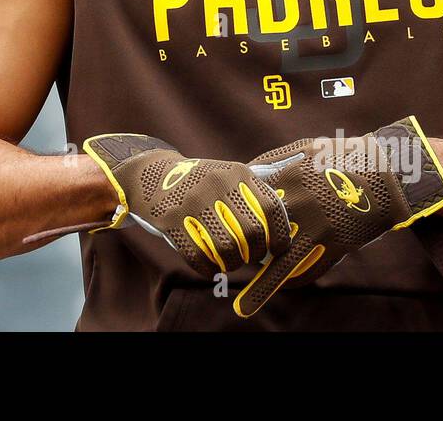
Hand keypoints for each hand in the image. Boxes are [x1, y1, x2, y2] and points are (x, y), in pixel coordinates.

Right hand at [83, 133, 292, 278]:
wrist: (152, 175)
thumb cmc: (200, 181)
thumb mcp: (228, 173)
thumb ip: (256, 188)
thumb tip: (290, 212)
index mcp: (237, 173)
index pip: (271, 209)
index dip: (279, 235)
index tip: (277, 249)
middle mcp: (216, 184)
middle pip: (252, 234)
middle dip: (254, 253)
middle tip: (250, 257)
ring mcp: (193, 202)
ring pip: (227, 249)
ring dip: (232, 263)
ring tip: (230, 261)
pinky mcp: (171, 221)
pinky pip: (199, 257)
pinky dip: (209, 268)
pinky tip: (210, 266)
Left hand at [232, 115, 442, 317]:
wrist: (385, 170)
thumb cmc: (339, 157)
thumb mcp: (303, 150)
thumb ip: (272, 162)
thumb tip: (244, 175)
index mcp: (285, 175)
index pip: (247, 204)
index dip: (233, 219)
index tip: (223, 230)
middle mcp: (297, 201)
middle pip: (259, 236)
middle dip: (244, 252)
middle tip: (229, 266)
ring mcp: (317, 224)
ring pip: (283, 263)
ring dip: (263, 287)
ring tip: (244, 307)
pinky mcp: (337, 241)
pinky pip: (312, 268)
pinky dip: (297, 280)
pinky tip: (286, 285)